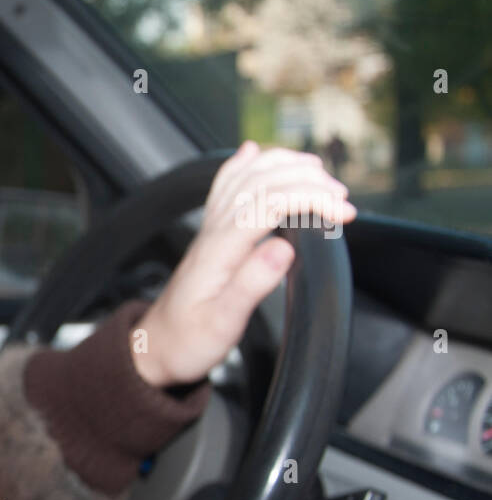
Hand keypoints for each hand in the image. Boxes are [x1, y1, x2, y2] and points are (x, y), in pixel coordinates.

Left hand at [131, 141, 357, 387]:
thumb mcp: (223, 324)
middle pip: (260, 183)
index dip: (310, 199)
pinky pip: (225, 188)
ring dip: (284, 166)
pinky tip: (253, 152)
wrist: (156, 346)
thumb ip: (251, 286)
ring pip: (244, 178)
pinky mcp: (210, 235)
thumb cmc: (189, 341)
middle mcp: (213, 232)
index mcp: (219, 250)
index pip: (269, 204)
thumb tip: (284, 248)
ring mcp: (210, 230)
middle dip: (306, 179)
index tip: (343, 212)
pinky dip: (244, 165)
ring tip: (319, 171)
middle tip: (342, 196)